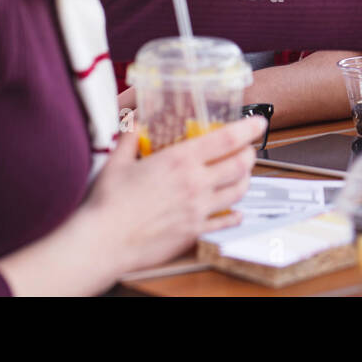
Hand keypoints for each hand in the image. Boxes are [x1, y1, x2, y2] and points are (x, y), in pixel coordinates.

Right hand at [80, 116, 265, 276]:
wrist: (103, 242)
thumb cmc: (107, 202)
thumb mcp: (118, 160)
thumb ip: (130, 136)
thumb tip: (134, 119)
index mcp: (180, 160)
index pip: (227, 139)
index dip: (248, 128)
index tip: (258, 122)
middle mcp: (195, 184)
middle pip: (240, 165)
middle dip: (249, 154)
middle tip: (247, 150)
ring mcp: (198, 210)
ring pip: (238, 191)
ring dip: (245, 180)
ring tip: (241, 175)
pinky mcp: (194, 232)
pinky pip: (225, 221)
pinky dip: (235, 215)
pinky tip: (235, 212)